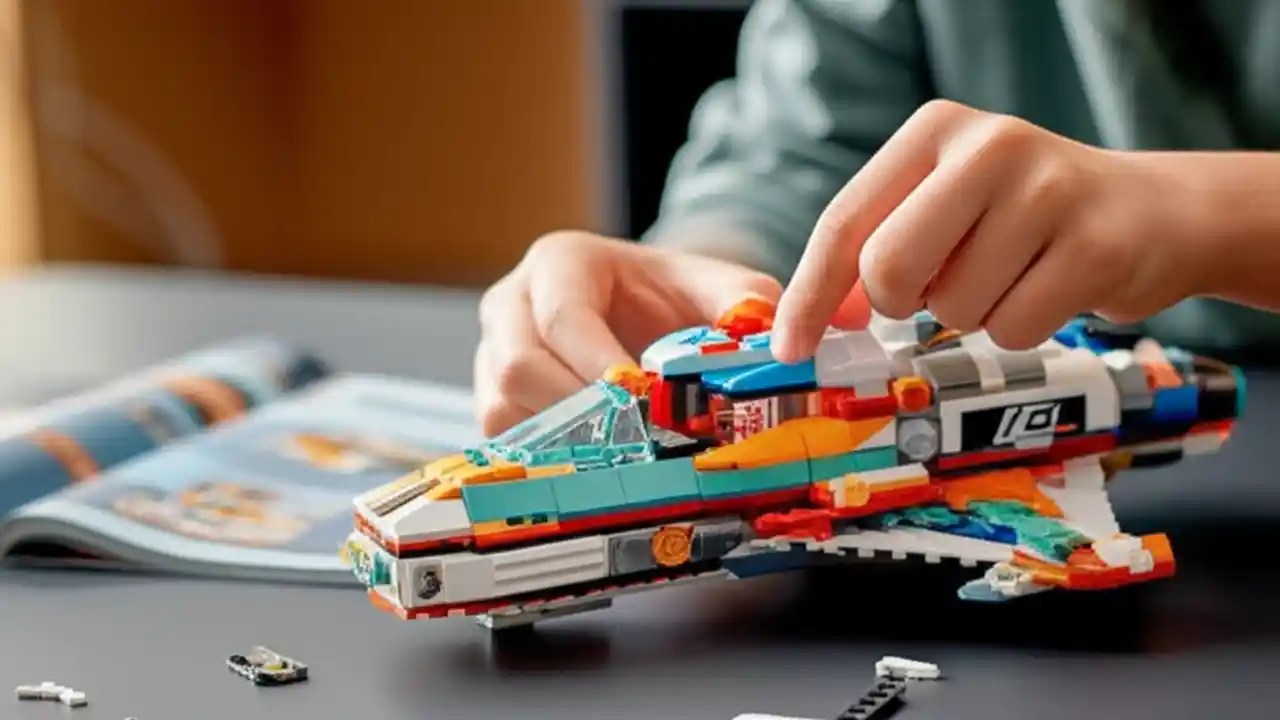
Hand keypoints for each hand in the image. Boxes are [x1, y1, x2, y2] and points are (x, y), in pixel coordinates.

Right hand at [475, 231, 781, 434]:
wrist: (646, 308)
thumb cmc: (675, 298)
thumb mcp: (718, 287)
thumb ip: (746, 304)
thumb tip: (771, 342)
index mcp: (560, 262)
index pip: (563, 316)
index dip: (598, 365)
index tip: (642, 402)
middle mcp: (512, 303)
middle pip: (518, 365)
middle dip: (578, 412)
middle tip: (635, 444)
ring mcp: (491, 352)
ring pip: (501, 408)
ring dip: (559, 443)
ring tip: (619, 462)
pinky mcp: (490, 398)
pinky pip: (501, 439)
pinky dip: (544, 460)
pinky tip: (593, 471)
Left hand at [771, 99, 1208, 360]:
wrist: (1154, 213)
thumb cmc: (1023, 218)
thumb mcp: (943, 210)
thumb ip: (873, 251)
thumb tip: (810, 321)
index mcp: (936, 130)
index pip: (845, 221)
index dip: (810, 293)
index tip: (791, 347)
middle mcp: (990, 145)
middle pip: (889, 268)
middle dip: (901, 303)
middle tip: (935, 291)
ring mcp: (1049, 190)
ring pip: (954, 308)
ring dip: (972, 314)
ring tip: (1012, 274)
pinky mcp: (1096, 245)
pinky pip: (1013, 330)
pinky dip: (1019, 331)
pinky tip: (1049, 289)